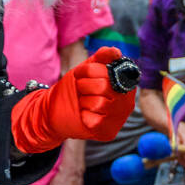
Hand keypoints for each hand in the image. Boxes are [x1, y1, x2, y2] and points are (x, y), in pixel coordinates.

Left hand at [10, 46, 136, 153]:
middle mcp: (127, 101)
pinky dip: (84, 116)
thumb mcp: (88, 69)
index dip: (89, 70)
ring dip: (83, 101)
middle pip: (104, 86)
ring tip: (82, 102)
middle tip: (79, 89)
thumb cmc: (76, 88)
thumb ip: (101, 57)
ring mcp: (119, 118)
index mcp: (124, 84)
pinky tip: (84, 115)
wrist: (56, 111)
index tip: (79, 74)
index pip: (111, 71)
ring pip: (99, 103)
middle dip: (84, 85)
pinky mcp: (108, 131)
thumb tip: (116, 52)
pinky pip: (94, 120)